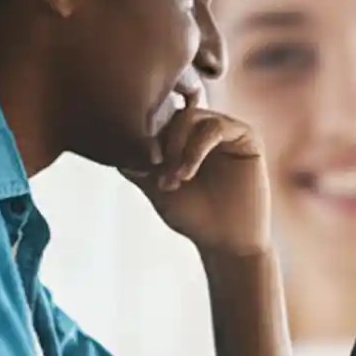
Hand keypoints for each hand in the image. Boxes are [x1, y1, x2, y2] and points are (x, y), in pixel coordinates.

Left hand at [121, 103, 270, 256]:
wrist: (227, 243)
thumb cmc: (193, 217)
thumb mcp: (153, 184)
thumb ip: (136, 160)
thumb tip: (108, 137)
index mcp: (186, 136)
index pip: (158, 117)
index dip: (144, 136)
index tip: (140, 166)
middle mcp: (206, 128)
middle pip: (171, 112)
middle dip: (160, 143)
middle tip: (159, 176)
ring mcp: (227, 130)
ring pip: (190, 116)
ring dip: (176, 147)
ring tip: (174, 180)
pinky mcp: (246, 137)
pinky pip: (214, 127)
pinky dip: (195, 149)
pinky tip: (187, 174)